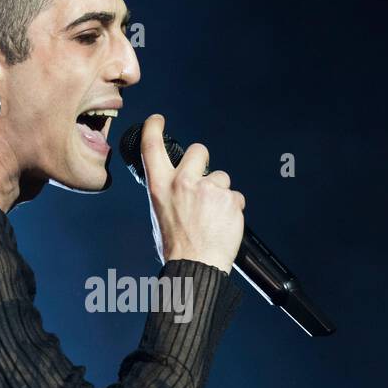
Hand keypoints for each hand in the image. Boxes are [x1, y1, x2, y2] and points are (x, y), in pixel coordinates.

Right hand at [140, 114, 244, 274]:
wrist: (197, 267)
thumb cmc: (177, 248)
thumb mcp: (159, 215)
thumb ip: (169, 194)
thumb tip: (178, 186)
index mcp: (160, 187)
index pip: (152, 147)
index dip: (153, 128)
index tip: (157, 120)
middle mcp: (183, 183)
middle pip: (199, 150)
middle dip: (203, 161)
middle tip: (203, 182)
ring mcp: (208, 189)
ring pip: (221, 177)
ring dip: (220, 192)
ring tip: (213, 217)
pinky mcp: (230, 198)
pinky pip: (235, 197)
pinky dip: (232, 209)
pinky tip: (223, 224)